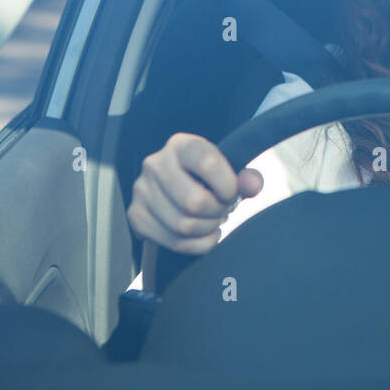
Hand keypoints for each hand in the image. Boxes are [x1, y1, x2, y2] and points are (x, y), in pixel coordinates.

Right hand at [127, 133, 263, 254]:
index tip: (232, 193)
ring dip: (208, 229)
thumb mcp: (230, 173)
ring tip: (213, 220)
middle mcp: (155, 164)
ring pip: (183, 225)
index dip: (227, 185)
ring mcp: (142, 190)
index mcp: (181, 145)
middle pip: (194, 202)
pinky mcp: (136, 215)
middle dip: (217, 212)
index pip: (207, 163)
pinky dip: (198, 245)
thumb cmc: (210, 180)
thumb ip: (246, 178)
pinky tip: (205, 235)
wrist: (179, 190)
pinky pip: (173, 242)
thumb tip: (253, 185)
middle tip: (223, 210)